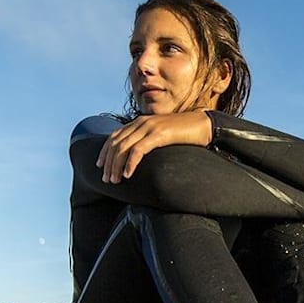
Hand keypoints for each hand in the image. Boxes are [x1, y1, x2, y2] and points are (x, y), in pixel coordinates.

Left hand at [96, 111, 212, 182]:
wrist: (204, 125)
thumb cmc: (185, 134)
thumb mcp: (162, 136)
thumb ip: (149, 141)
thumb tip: (139, 156)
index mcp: (140, 122)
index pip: (114, 136)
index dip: (104, 151)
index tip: (99, 166)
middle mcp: (141, 122)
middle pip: (116, 143)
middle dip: (108, 163)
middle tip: (106, 179)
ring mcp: (150, 127)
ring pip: (124, 147)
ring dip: (116, 166)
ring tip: (114, 180)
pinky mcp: (159, 134)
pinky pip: (138, 150)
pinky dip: (130, 163)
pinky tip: (128, 175)